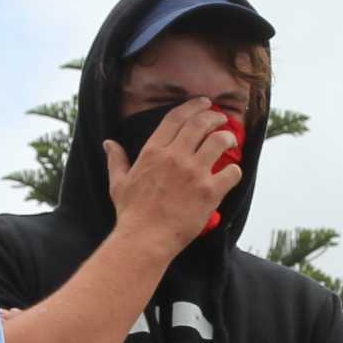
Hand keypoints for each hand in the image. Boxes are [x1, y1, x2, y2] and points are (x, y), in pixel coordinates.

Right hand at [103, 101, 239, 255]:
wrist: (145, 238)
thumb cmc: (131, 213)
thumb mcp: (118, 183)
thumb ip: (117, 160)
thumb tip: (108, 144)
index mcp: (154, 151)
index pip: (176, 118)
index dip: (193, 106)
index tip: (204, 104)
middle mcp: (175, 156)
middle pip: (200, 124)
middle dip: (214, 116)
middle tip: (221, 119)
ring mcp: (194, 173)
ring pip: (219, 142)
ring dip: (228, 138)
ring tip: (230, 141)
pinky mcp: (209, 191)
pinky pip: (231, 172)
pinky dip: (234, 170)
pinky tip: (231, 173)